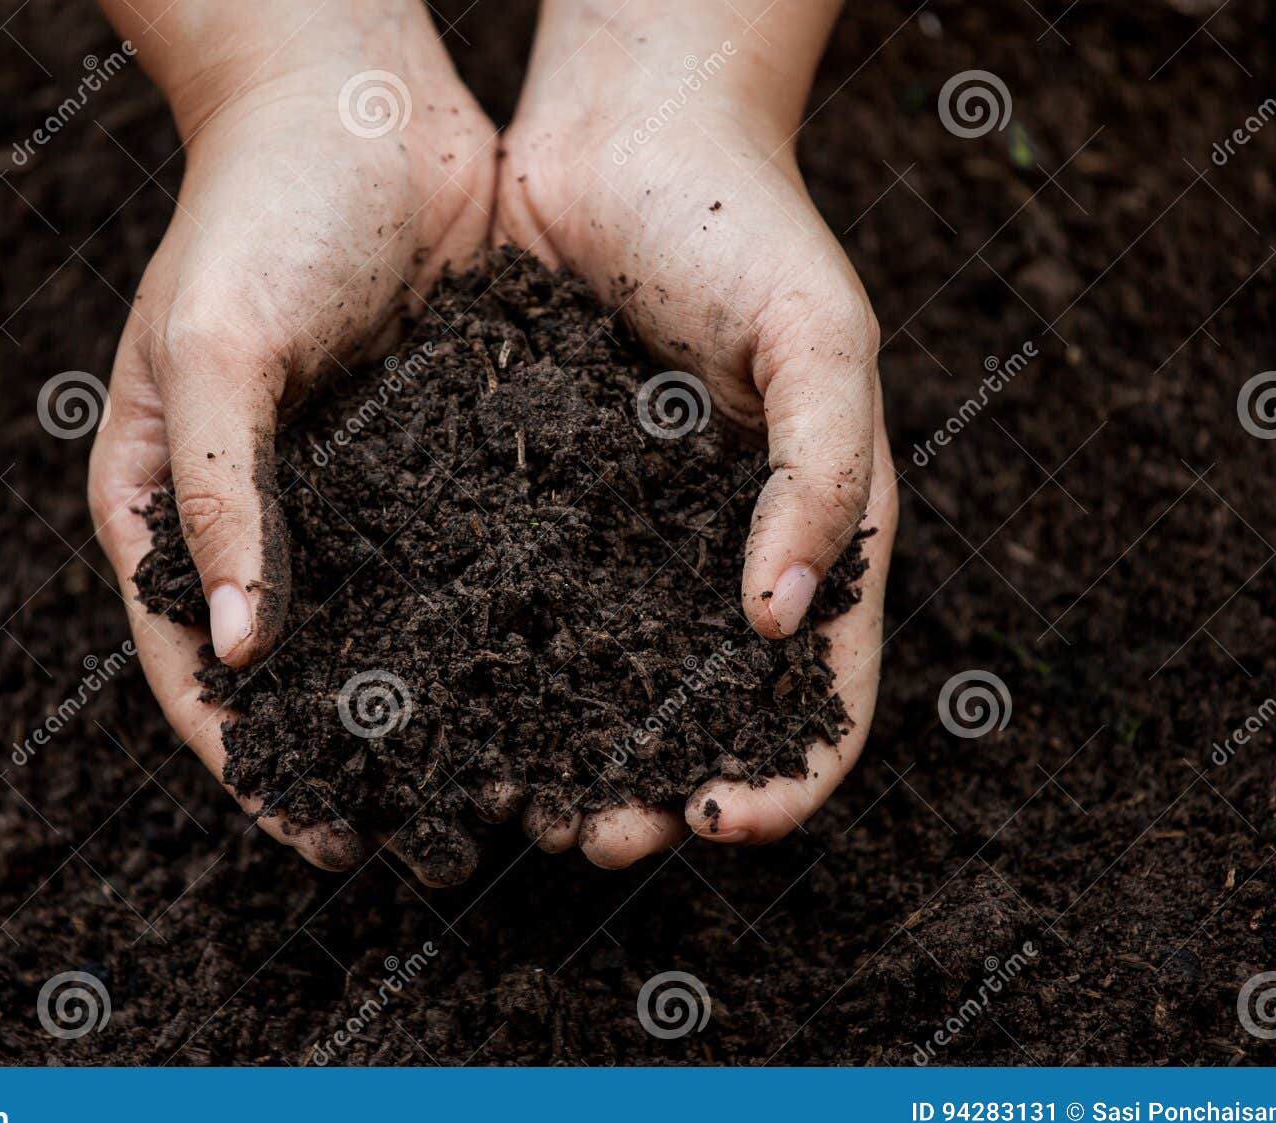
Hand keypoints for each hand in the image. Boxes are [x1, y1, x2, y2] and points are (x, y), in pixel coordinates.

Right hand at [86, 0, 493, 877]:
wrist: (363, 104)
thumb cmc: (259, 208)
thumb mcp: (216, 346)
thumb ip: (220, 496)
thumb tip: (242, 654)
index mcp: (167, 503)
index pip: (198, 669)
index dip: (253, 764)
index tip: (320, 839)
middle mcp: (260, 515)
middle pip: (298, 670)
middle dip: (355, 761)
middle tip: (426, 841)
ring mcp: (350, 493)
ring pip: (388, 629)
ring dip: (437, 708)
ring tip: (502, 784)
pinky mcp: (434, 460)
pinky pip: (460, 561)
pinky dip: (494, 623)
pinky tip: (553, 675)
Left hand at [496, 0, 897, 866]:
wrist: (623, 133)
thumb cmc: (744, 225)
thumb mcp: (821, 341)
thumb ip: (820, 478)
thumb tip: (779, 626)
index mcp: (811, 532)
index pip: (821, 692)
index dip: (786, 773)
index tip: (723, 820)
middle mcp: (716, 553)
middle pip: (700, 712)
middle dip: (656, 789)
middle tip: (595, 837)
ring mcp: (624, 535)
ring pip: (601, 678)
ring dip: (568, 752)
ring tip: (516, 802)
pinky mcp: (538, 502)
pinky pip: (521, 601)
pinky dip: (498, 665)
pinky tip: (454, 705)